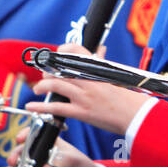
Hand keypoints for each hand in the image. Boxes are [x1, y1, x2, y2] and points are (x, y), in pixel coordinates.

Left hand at [23, 43, 148, 134]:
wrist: (136, 115)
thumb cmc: (128, 97)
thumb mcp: (114, 75)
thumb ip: (102, 63)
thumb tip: (99, 50)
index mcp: (97, 68)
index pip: (75, 51)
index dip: (61, 50)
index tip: (55, 55)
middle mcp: (89, 79)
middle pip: (59, 69)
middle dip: (48, 72)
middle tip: (45, 77)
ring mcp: (84, 95)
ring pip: (55, 85)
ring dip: (42, 87)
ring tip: (38, 90)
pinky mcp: (82, 112)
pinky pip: (56, 108)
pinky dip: (40, 107)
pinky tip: (31, 107)